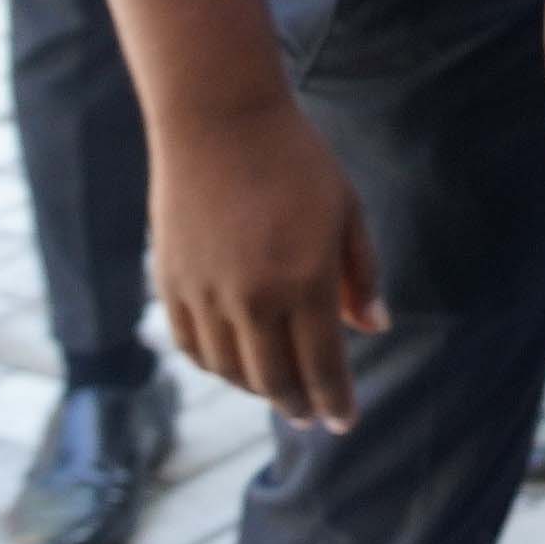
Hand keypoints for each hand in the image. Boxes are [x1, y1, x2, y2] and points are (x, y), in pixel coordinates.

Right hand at [156, 94, 386, 428]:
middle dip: (299, 404)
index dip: (336, 400)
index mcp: (304, 280)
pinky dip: (217, 366)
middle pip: (275, 379)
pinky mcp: (171, 287)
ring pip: (232, 371)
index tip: (345, 422)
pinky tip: (236, 365)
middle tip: (314, 416)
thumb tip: (374, 328)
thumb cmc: (296, 160)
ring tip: (280, 392)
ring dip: (258, 389)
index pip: (323, 364)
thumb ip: (362, 274)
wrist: (219, 121)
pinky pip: (193, 348)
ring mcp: (205, 296)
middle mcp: (251, 299)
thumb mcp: (346, 210)